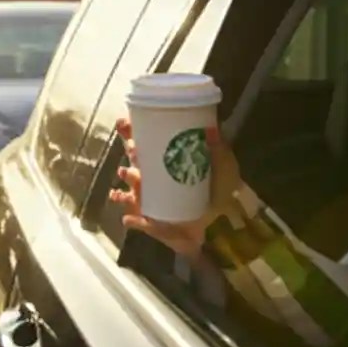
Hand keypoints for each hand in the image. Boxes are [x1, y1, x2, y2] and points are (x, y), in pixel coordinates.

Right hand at [109, 117, 241, 257]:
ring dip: (124, 186)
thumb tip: (211, 128)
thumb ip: (217, 148)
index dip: (131, 132)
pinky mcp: (149, 224)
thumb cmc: (221, 191)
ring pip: (127, 194)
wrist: (223, 224)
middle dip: (131, 155)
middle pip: (133, 164)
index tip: (125, 122)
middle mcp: (152, 181)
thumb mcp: (223, 166)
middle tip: (135, 149)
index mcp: (164, 163)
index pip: (144, 145)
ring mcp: (147, 203)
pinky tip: (129, 218)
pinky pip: (135, 222)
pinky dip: (132, 220)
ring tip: (128, 177)